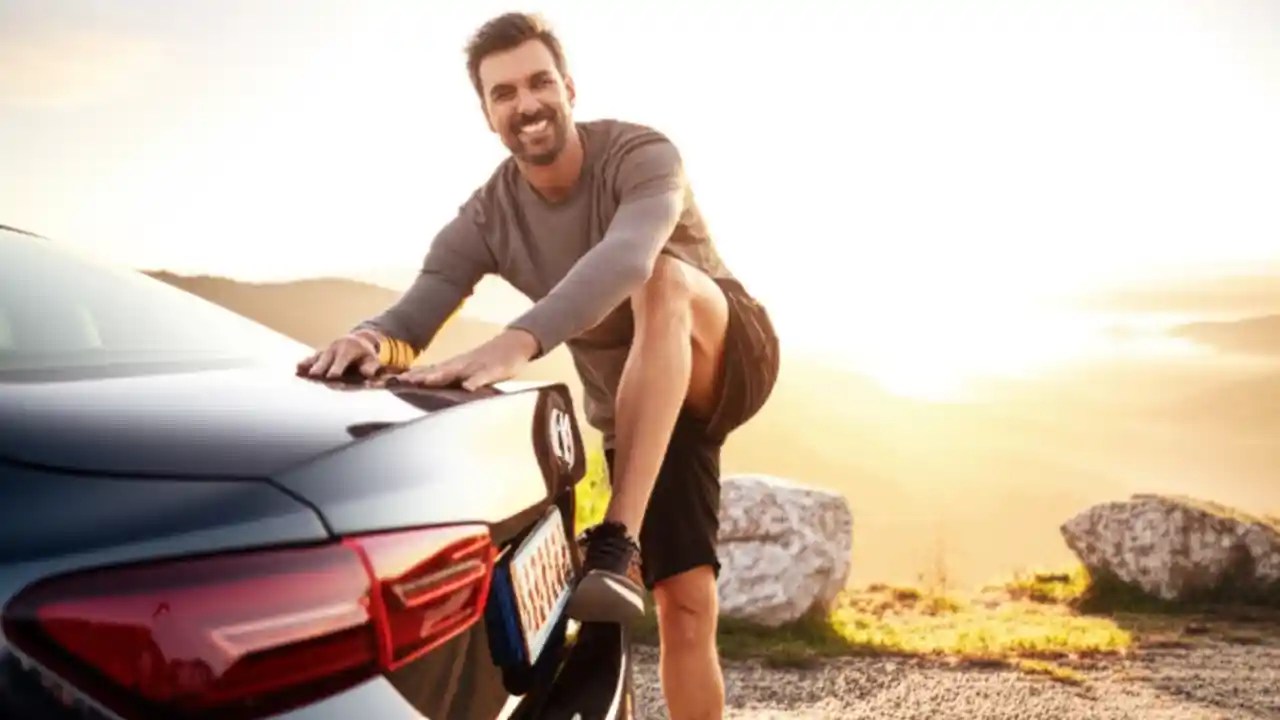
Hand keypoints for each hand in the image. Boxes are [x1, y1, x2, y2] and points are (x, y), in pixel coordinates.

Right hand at [296, 331, 382, 379]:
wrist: (357, 341)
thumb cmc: (366, 354)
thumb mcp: (373, 359)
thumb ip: (371, 367)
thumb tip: (367, 374)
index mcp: (348, 349)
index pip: (341, 360)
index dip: (337, 368)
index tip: (331, 377)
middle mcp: (334, 349)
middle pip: (326, 359)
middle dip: (320, 367)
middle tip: (314, 375)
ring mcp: (326, 350)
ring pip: (316, 358)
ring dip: (309, 365)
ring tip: (298, 370)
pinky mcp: (320, 353)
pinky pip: (312, 358)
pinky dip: (305, 363)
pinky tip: (297, 369)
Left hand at [390, 329, 538, 390]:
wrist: (514, 344)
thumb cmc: (488, 361)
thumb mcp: (466, 371)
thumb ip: (449, 378)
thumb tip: (428, 386)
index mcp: (453, 367)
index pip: (428, 371)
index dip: (411, 377)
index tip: (392, 382)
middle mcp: (460, 365)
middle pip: (436, 371)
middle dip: (419, 377)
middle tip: (400, 382)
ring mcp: (476, 366)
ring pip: (455, 371)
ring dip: (440, 376)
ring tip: (425, 382)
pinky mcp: (493, 370)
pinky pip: (483, 376)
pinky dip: (475, 381)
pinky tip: (468, 387)